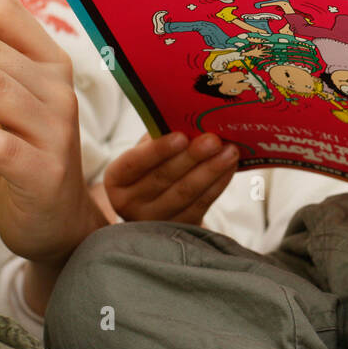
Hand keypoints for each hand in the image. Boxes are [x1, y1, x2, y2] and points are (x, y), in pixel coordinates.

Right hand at [104, 131, 237, 224]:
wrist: (157, 203)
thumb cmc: (152, 166)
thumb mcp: (146, 151)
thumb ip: (159, 136)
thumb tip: (185, 120)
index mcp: (117, 180)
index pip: (134, 164)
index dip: (157, 150)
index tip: (181, 136)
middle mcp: (130, 204)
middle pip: (163, 179)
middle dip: (192, 158)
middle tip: (214, 140)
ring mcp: (156, 221)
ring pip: (186, 193)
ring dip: (211, 170)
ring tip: (229, 151)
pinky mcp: (181, 228)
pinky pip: (202, 204)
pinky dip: (218, 184)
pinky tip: (230, 167)